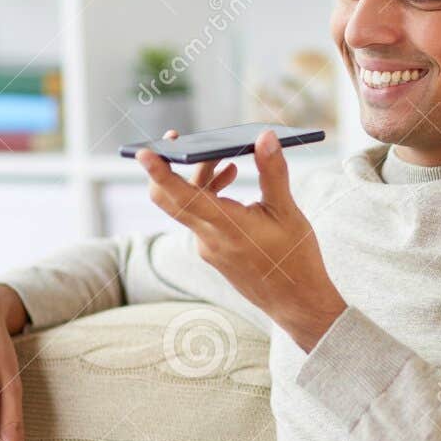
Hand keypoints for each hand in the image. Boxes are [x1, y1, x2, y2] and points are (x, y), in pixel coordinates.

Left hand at [137, 128, 345, 351]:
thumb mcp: (288, 212)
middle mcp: (209, 239)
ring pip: (186, 206)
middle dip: (170, 166)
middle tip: (179, 139)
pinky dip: (207, 195)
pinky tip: (231, 180)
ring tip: (228, 161)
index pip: (183, 198)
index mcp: (228, 228)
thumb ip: (273, 172)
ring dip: (198, 178)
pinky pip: (198, 217)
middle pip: (170, 199)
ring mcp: (207, 247)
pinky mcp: (211, 251)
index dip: (160, 173)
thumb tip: (265, 137)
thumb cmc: (295, 259)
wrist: (295, 303)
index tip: (144, 152)